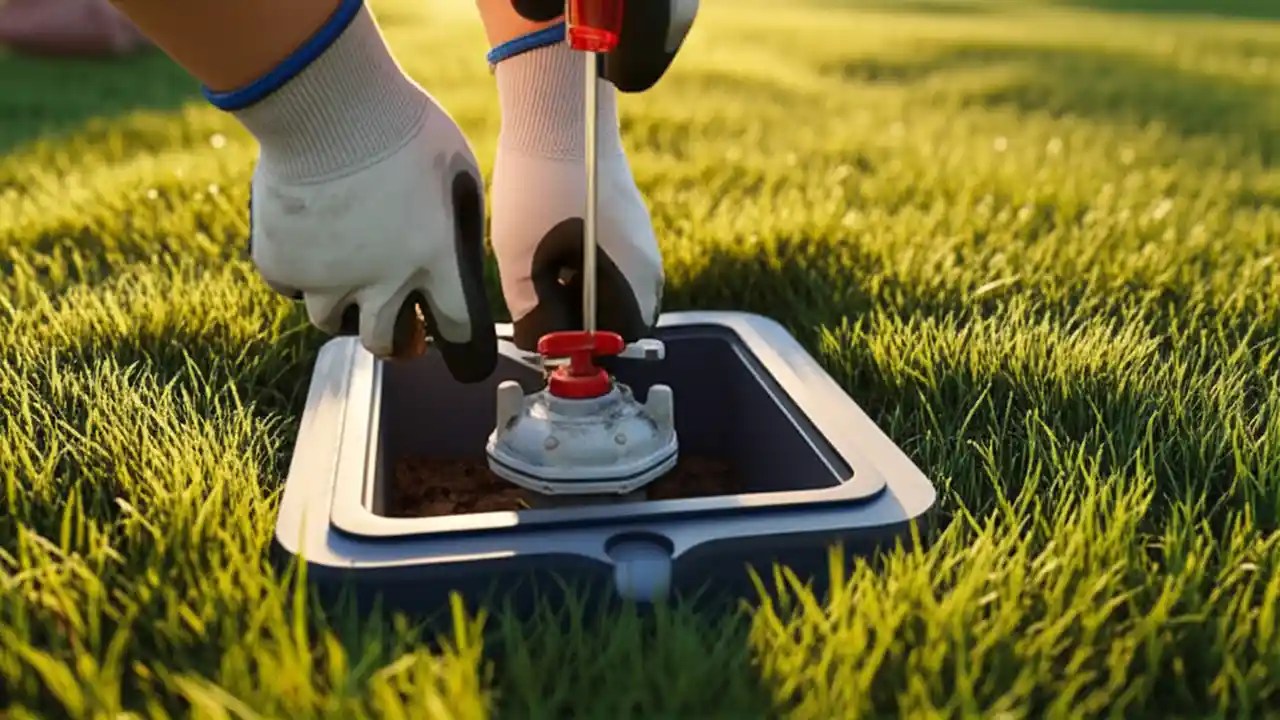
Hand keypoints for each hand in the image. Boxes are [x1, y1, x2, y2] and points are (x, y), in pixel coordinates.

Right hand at [232, 5, 496, 381]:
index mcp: (434, 257)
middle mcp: (382, 280)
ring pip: (330, 322)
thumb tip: (452, 252)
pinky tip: (307, 240)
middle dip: (396, 342)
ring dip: (343, 307)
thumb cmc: (400, 124)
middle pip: (386, 345)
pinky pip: (290, 287)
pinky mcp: (280, 263)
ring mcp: (326, 277)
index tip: (461, 349)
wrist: (323, 99)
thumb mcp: (455, 170)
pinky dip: (300, 273)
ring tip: (347, 276)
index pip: (459, 329)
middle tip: (399, 330)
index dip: (463, 344)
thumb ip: (455, 222)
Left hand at [490, 131, 662, 351]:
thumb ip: (532, 311)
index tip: (554, 339)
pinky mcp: (628, 223)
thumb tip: (541, 342)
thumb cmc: (541, 183)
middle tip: (544, 308)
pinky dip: (586, 272)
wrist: (559, 112)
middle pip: (623, 318)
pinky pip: (614, 265)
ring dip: (581, 296)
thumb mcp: (520, 258)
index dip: (587, 346)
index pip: (623, 339)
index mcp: (631, 278)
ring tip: (544, 276)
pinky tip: (553, 251)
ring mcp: (641, 240)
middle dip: (584, 322)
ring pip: (616, 292)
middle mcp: (647, 263)